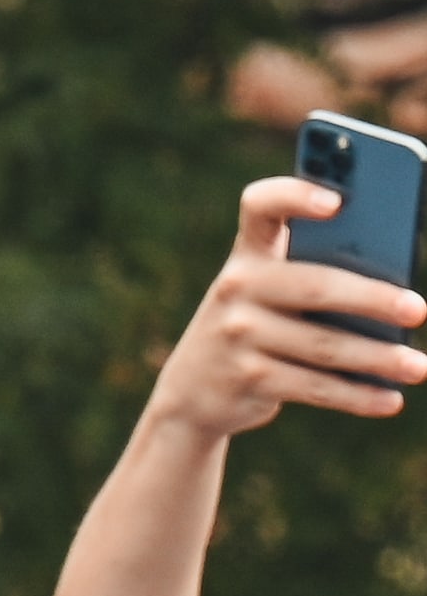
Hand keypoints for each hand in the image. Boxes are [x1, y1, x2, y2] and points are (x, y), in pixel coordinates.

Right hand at [145, 172, 426, 437]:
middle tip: (418, 310)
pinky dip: (356, 396)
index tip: (338, 201)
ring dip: (377, 360)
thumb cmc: (256, 322)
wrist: (191, 391)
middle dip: (373, 300)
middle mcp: (237, 288)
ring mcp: (237, 337)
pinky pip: (313, 387)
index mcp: (249, 251)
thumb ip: (316, 271)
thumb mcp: (270, 289)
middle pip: (316, 288)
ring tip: (419, 367)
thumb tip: (394, 294)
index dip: (296, 195)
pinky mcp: (246, 381)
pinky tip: (390, 399)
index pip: (262, 206)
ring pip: (322, 347)